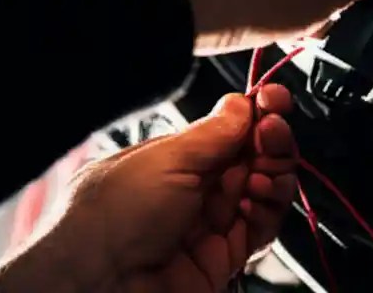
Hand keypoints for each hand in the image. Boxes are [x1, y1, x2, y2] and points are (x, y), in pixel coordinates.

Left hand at [20, 86, 297, 292]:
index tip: (272, 99)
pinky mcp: (223, 258)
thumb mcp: (165, 159)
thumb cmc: (109, 217)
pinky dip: (268, 209)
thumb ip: (212, 134)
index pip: (223, 131)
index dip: (251, 115)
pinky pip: (260, 228)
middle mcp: (189, 190)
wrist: (100, 284)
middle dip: (267, 139)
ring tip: (266, 168)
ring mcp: (207, 225)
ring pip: (260, 191)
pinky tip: (258, 194)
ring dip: (273, 172)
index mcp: (169, 159)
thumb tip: (240, 104)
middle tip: (273, 128)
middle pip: (247, 158)